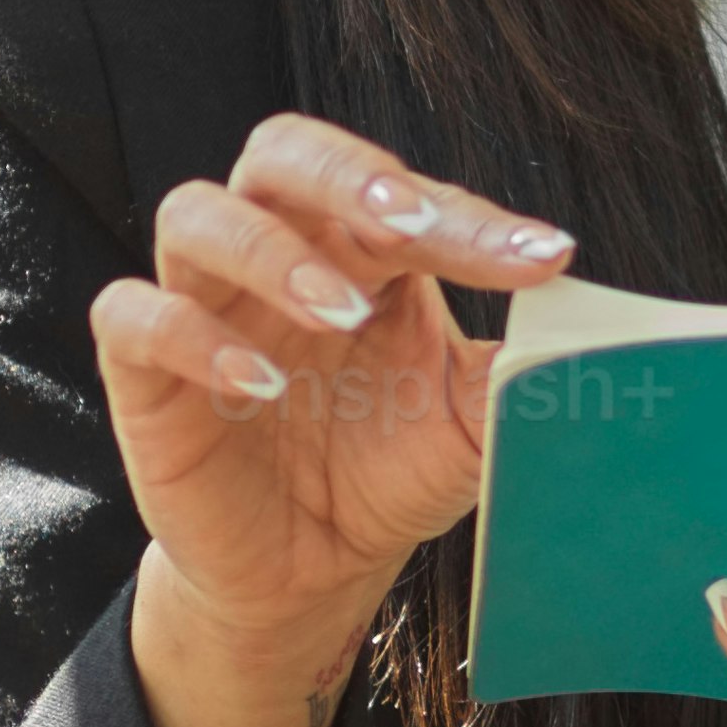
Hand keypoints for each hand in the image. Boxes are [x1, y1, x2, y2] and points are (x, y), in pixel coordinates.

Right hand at [97, 115, 571, 726]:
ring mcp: (203, 304)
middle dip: (347, 175)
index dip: (473, 220)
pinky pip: (133, 317)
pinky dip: (190, 335)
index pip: (403, 195)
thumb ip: (522, 366)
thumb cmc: (387, 474)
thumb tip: (594, 324)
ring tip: (341, 313)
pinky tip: (258, 381)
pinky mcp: (143, 374)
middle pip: (282, 152)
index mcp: (361, 248)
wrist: (309, 574)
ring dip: (271, 252)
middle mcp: (276, 253)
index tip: (545, 256)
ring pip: (195, 215)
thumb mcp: (472, 424)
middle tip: (410, 224)